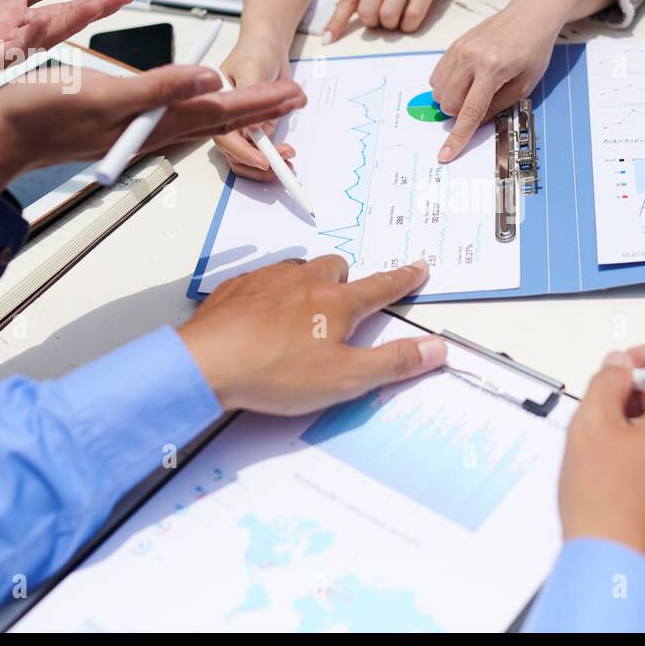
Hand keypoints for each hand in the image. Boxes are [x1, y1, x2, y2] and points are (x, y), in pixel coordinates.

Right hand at [0, 64, 305, 191]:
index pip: (223, 110)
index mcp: (159, 121)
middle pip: (221, 116)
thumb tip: (210, 79)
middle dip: (261, 107)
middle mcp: (156, 129)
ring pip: (201, 119)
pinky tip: (201, 105)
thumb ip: (159, 88)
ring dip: (236, 110)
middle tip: (297, 96)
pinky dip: (200, 108)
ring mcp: (139, 128)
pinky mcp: (122, 123)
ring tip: (266, 103)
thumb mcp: (105, 95)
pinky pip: (176, 116)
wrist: (1, 140)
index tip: (296, 92)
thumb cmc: (44, 115)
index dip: (262, 101)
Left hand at [177, 256, 447, 413]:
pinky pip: (262, 281)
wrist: (207, 363)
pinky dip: (270, 294)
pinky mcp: (237, 288)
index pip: (382, 286)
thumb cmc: (278, 372)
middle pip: (337, 268)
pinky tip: (261, 319)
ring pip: (299, 270)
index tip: (419, 267)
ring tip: (301, 314)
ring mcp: (269, 280)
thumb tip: (437, 348)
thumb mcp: (346, 378)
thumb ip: (394, 362)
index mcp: (338, 302)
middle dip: (345, 282)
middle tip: (342, 307)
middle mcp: (306, 281)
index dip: (404, 278)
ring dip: (307, 284)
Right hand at [215, 35, 298, 180]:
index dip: (244, 154)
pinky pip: (268, 148)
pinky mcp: (260, 129)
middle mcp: (228, 122)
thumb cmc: (253, 51)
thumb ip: (251, 95)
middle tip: (284, 164)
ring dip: (272, 162)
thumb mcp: (252, 68)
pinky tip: (290, 148)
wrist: (268, 47)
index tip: (264, 162)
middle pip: (238, 156)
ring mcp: (245, 128)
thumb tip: (254, 126)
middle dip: (260, 165)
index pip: (227, 140)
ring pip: (253, 157)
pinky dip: (279, 151)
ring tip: (290, 158)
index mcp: (217, 107)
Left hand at [322, 0, 464, 41]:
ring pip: (388, 15)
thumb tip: (352, 11)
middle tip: (381, 19)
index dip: (337, 22)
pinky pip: (413, 15)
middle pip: (367, 11)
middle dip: (372, 24)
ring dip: (391, 26)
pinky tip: (410, 21)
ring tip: (398, 18)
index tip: (328, 39)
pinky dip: (409, 26)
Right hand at [429, 0, 567, 162]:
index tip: (445, 155)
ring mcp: (459, 49)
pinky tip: (465, 80)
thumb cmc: (534, 50)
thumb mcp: (525, 85)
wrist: (530, 14)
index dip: (457, 138)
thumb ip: (498, 106)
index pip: (469, 112)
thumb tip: (474, 124)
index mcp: (493, 69)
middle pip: (449, 104)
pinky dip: (447, 86)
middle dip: (460, 114)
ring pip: (439, 91)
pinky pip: (437, 76)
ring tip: (475, 90)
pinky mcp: (454, 45)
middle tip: (481, 104)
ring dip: (453, 100)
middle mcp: (471, 58)